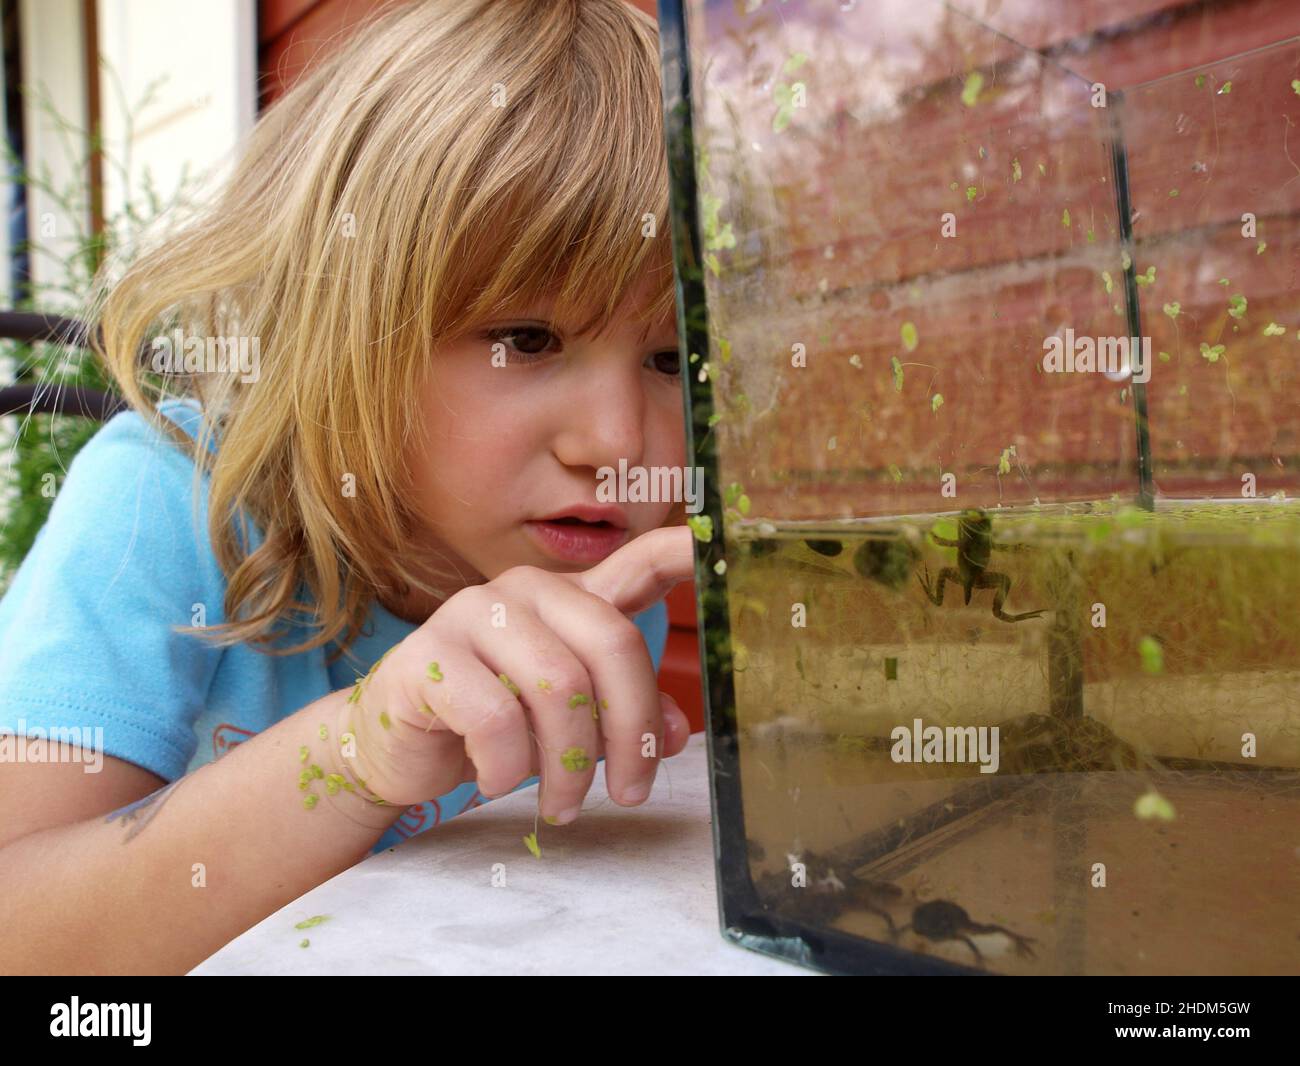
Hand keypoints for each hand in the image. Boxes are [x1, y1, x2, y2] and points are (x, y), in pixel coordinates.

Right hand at [332, 526, 694, 823]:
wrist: (395, 745)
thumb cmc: (492, 724)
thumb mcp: (569, 721)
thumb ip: (623, 714)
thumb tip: (673, 735)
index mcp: (570, 598)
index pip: (640, 561)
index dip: (686, 551)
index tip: (728, 542)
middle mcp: (524, 591)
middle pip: (612, 644)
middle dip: (629, 733)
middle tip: (629, 792)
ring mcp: (472, 614)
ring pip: (558, 689)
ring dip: (569, 765)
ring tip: (563, 802)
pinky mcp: (428, 654)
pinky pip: (495, 720)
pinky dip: (506, 768)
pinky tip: (494, 779)